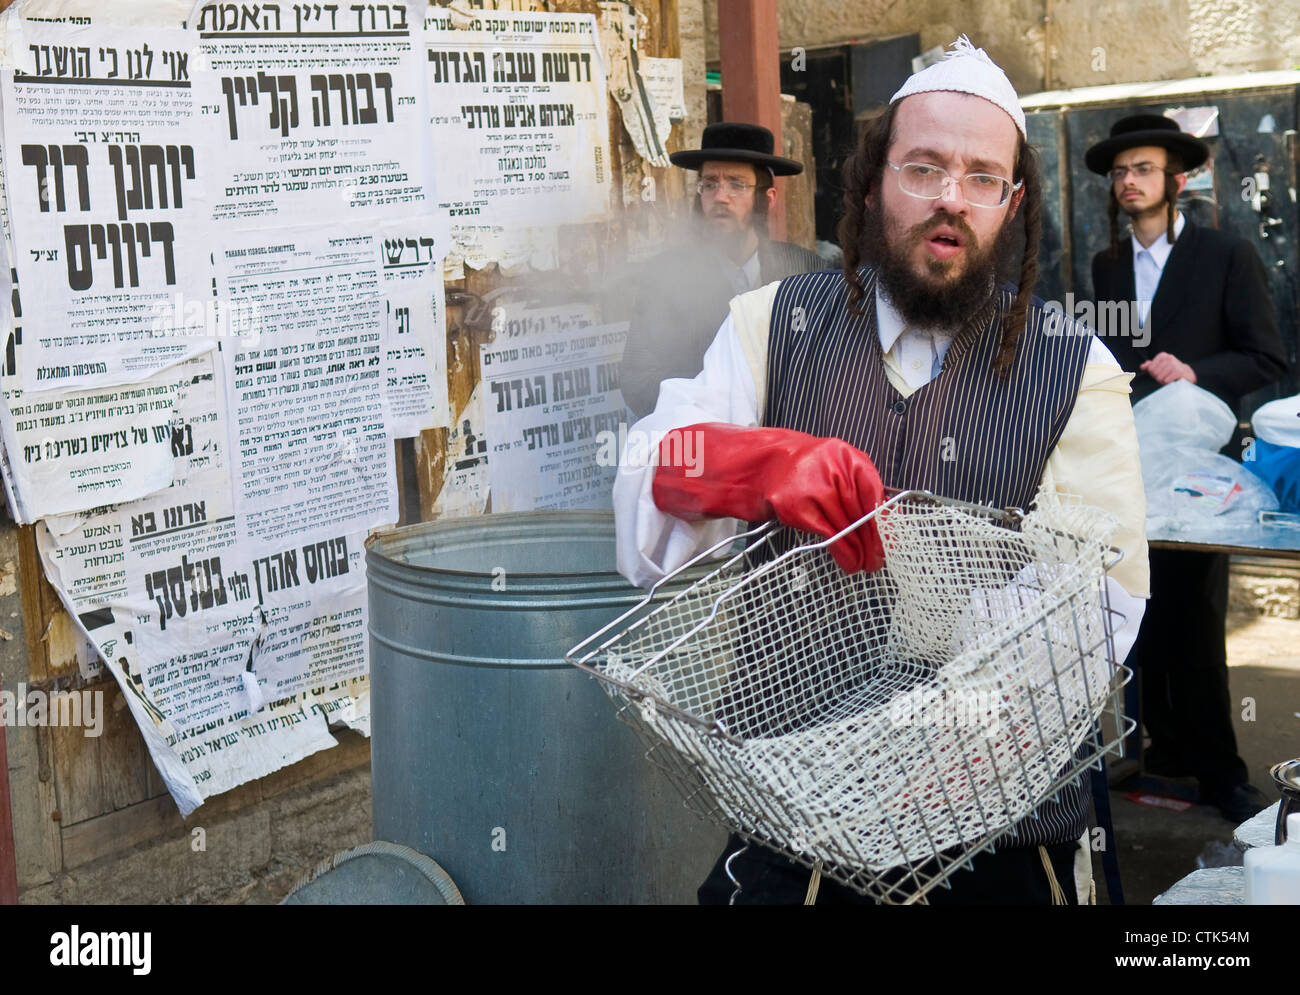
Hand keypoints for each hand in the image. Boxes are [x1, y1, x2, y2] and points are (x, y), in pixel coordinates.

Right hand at [651, 423, 885, 572]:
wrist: (752, 466)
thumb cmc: (793, 470)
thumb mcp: (828, 469)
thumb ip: (853, 487)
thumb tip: (883, 518)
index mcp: (845, 454)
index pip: (875, 490)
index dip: (886, 519)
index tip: (892, 538)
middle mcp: (831, 466)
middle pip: (863, 510)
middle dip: (875, 540)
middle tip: (880, 558)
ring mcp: (812, 484)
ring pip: (847, 524)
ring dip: (860, 550)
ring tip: (865, 564)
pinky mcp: (796, 504)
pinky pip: (829, 533)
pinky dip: (842, 552)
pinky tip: (848, 562)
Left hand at [1140, 352, 1196, 384]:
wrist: (1186, 375)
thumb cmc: (1170, 371)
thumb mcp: (1159, 367)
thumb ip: (1149, 366)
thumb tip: (1142, 366)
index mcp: (1162, 355)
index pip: (1150, 369)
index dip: (1154, 373)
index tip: (1161, 372)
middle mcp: (1169, 358)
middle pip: (1154, 374)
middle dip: (1159, 378)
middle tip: (1166, 376)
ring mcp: (1174, 364)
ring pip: (1159, 378)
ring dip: (1163, 381)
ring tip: (1170, 378)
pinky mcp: (1178, 371)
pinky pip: (1166, 381)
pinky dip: (1168, 383)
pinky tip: (1173, 380)